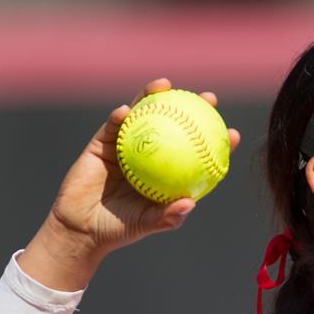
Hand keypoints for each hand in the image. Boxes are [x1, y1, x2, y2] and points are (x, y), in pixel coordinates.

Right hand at [21, 79, 241, 291]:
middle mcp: (150, 155)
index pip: (196, 153)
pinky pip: (113, 126)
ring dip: (153, 96)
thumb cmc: (118, 229)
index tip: (233, 134)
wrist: (81, 228)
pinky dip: (119, 116)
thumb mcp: (146, 224)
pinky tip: (126, 110)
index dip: (216, 142)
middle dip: (194, 107)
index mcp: (166, 173)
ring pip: (144, 115)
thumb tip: (189, 204)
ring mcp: (126, 146)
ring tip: (165, 85)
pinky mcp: (102, 143)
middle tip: (209, 98)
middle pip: (175, 124)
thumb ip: (167, 216)